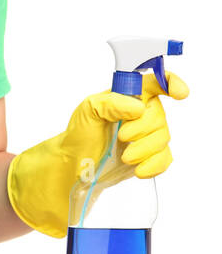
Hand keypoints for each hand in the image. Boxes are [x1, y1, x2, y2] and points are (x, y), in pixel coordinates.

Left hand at [7, 70, 188, 237]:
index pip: (157, 83)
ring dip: (144, 149)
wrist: (74, 165)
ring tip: (123, 156)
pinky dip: (153, 165)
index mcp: (130, 96)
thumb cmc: (79, 134)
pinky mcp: (149, 156)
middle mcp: (142, 113)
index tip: (179, 93)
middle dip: (142, 129)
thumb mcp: (88, 111)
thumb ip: (110, 102)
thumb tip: (138, 108)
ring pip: (164, 138)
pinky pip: (165, 159)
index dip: (172, 83)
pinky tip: (138, 170)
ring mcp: (148, 136)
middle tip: (121, 137)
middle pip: (160, 116)